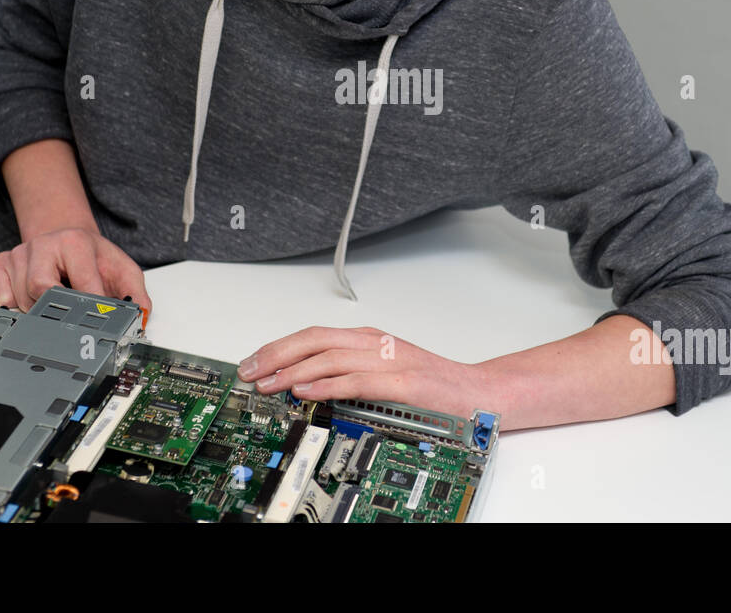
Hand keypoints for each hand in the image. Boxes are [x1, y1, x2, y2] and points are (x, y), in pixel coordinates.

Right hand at [0, 226, 152, 316]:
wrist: (68, 238)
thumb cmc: (94, 258)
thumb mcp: (123, 270)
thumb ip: (136, 295)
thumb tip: (139, 320)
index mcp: (76, 242)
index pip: (80, 282)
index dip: (88, 307)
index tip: (95, 323)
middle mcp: (45, 244)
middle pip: (41, 290)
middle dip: (58, 310)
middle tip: (70, 316)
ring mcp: (21, 252)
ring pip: (21, 297)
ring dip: (39, 311)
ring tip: (55, 305)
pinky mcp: (2, 261)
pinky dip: (12, 305)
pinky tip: (29, 303)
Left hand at [235, 326, 484, 419]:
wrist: (481, 394)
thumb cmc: (434, 386)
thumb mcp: (385, 372)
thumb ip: (348, 374)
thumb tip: (301, 385)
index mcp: (369, 339)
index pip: (313, 336)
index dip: (278, 347)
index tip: (252, 363)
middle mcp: (377, 343)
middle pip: (315, 340)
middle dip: (276, 354)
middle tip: (249, 372)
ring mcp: (391, 360)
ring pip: (331, 357)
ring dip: (294, 371)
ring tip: (269, 384)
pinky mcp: (404, 381)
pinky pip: (358, 379)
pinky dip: (328, 383)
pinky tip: (306, 390)